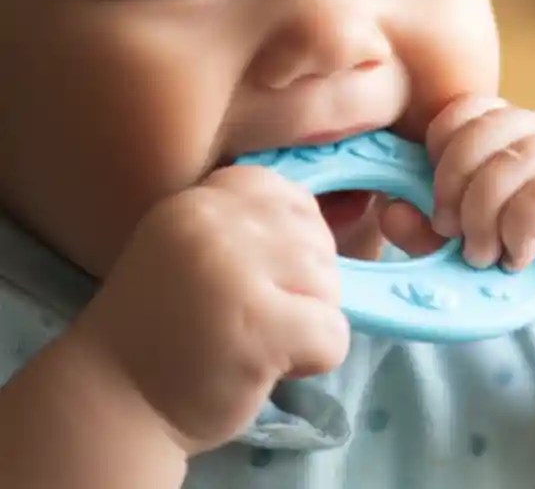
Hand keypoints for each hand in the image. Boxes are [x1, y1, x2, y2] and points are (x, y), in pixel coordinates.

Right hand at [74, 166, 348, 453]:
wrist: (113, 402)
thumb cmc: (169, 327)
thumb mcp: (198, 249)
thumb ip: (256, 226)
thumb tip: (356, 212)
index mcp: (201, 198)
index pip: (294, 197)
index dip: (291, 246)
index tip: (250, 280)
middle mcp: (215, 221)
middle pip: (319, 242)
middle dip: (302, 288)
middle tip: (248, 319)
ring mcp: (235, 271)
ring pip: (332, 286)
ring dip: (307, 323)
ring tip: (251, 341)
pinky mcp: (259, 325)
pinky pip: (334, 333)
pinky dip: (316, 359)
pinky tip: (266, 366)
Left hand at [382, 95, 534, 338]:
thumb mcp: (482, 246)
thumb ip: (434, 229)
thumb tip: (389, 208)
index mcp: (522, 131)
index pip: (462, 113)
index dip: (438, 157)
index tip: (439, 212)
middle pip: (477, 134)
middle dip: (452, 192)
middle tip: (457, 238)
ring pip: (507, 166)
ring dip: (484, 221)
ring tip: (489, 256)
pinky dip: (518, 231)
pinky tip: (523, 255)